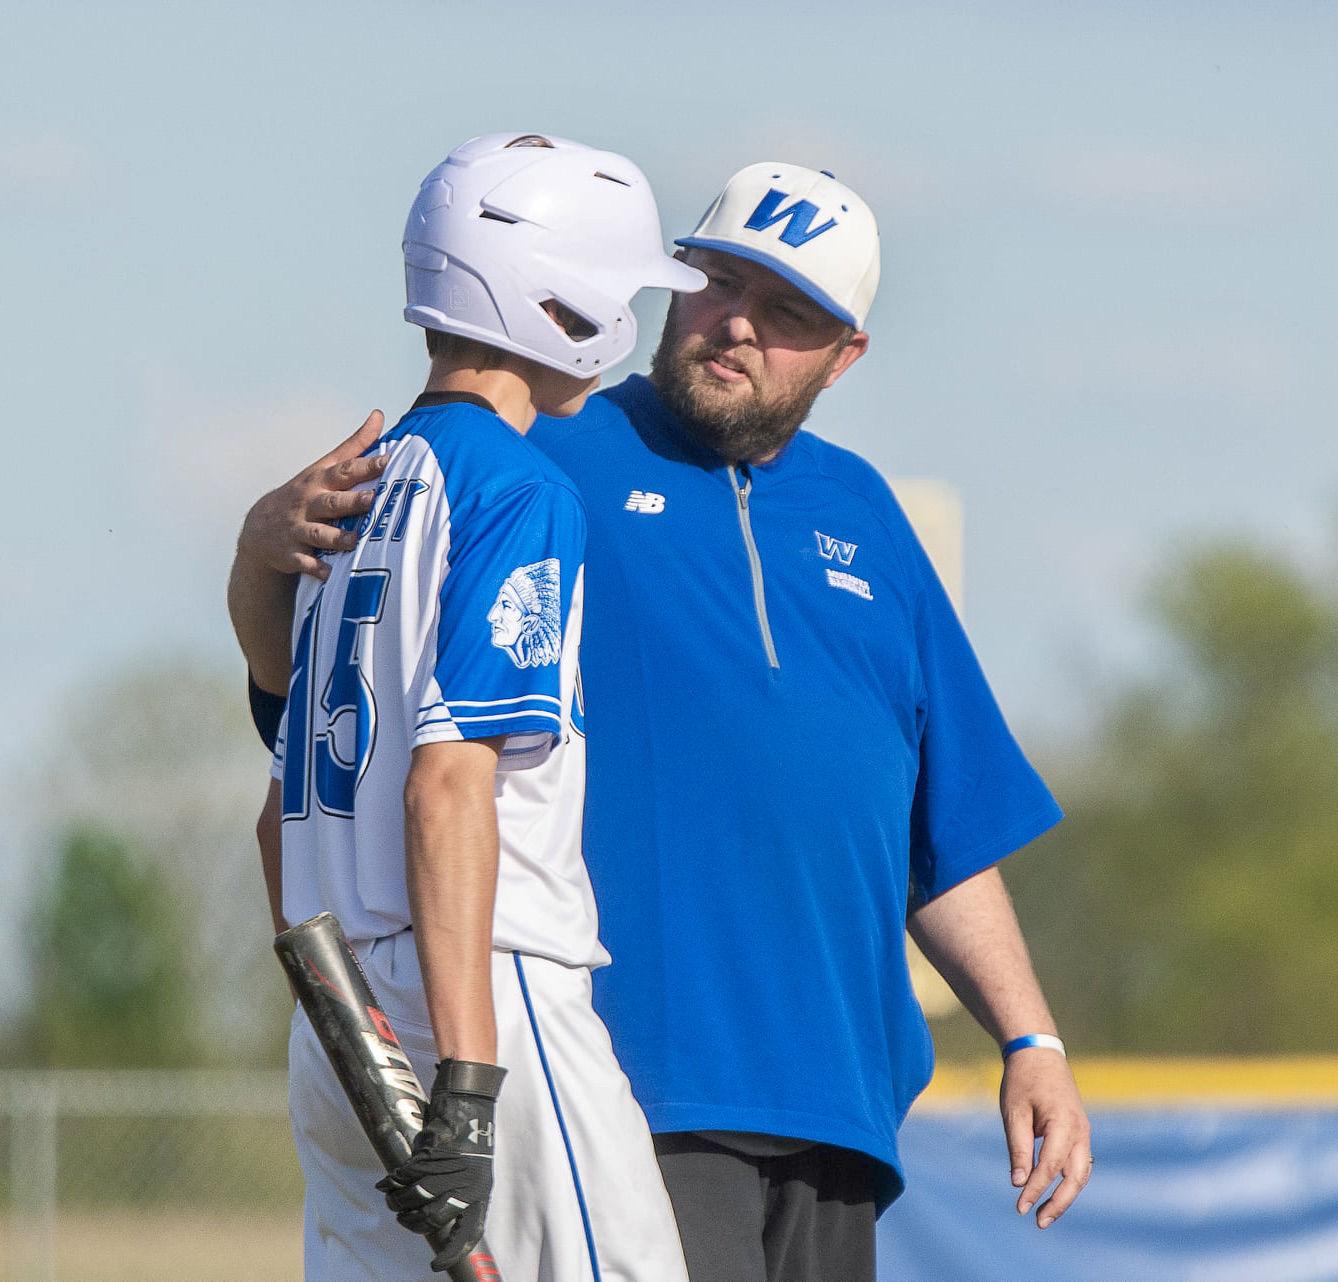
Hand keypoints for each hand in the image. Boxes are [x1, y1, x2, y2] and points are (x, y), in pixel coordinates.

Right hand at [237, 411, 387, 579]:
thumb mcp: (324, 467)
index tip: (387, 461)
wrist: (259, 528)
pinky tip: (329, 574)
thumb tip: (379, 415)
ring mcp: (298, 529)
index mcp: (320, 481)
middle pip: (333, 502)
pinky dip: (316, 568)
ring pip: (319, 534)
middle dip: (352, 502)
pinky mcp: (291, 554)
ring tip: (355, 540)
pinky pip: (304, 563)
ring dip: (337, 538)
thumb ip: (354, 445)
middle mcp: (309, 503)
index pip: (344, 470)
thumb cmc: (304, 494)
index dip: (365, 466)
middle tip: (373, 501)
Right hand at [377, 1058, 506, 1271]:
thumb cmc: (471, 1136)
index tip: (436, 1265)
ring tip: (393, 1201)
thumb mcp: (474, 1169)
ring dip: (399, 1203)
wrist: (469, 1102)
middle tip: (403, 1218)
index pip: (469, 1231)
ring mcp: (450, 1169)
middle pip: (432, 1218)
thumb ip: (460, 1192)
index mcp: (480, 1191)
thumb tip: (437, 1215)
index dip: (452, 1251)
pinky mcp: (433, 1154)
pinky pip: (407, 1176)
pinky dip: (393, 1182)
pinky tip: (386, 1184)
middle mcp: (467, 1184)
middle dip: (412, 1222)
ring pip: (416, 1197)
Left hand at [1000, 1048, 1091, 1228]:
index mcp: (1063, 1123)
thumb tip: (1019, 1183)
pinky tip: (1052, 1192)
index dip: (1037, 1189)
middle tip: (1038, 1221)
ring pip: (1080, 1173)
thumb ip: (1018, 1148)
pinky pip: (1077, 1162)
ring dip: (1065, 1195)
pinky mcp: (1078, 1131)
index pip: (1051, 1166)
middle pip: (1075, 1177)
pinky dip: (1067, 1180)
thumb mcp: (1014, 1111)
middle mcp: (1080, 1130)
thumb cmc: (1023, 1080)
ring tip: (1044, 1214)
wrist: (1038, 1052)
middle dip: (1059, 1202)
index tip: (1020, 1206)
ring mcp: (1082, 1131)